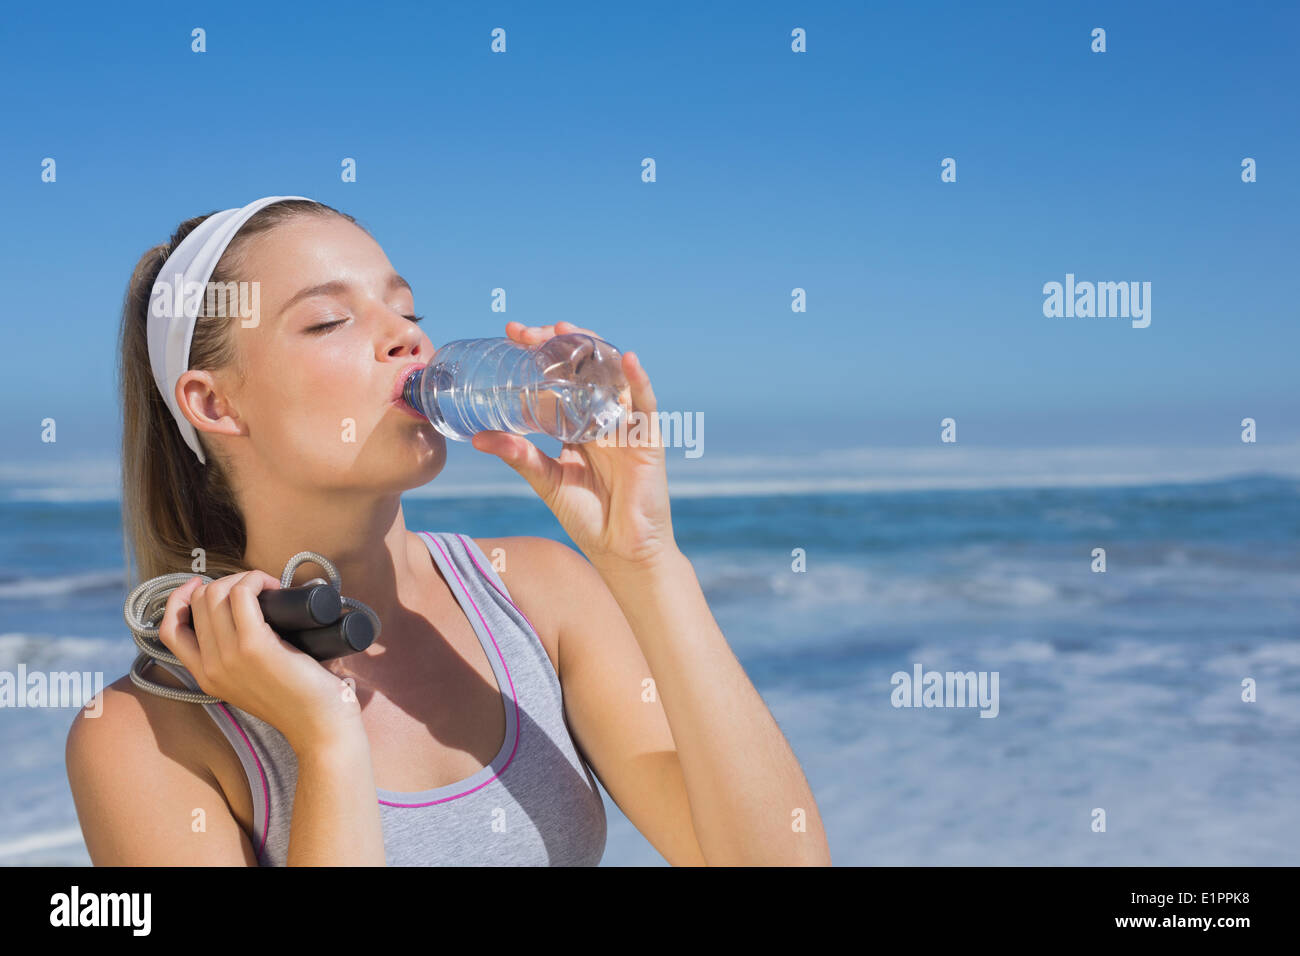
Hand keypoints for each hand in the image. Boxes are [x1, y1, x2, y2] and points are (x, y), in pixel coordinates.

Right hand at [157, 571, 362, 748]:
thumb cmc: (300, 701)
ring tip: (267, 586)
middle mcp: (210, 667)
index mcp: (205, 677)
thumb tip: (250, 619)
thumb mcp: (254, 682)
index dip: (180, 599)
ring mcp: (229, 656)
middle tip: (256, 586)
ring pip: (216, 594)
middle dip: (225, 582)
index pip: (170, 630)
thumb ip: (240, 660)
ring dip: (242, 578)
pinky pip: (242, 594)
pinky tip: (272, 585)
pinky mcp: (255, 646)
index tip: (202, 584)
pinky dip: (255, 580)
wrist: (320, 727)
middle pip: (197, 603)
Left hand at [471, 320, 676, 571]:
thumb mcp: (547, 480)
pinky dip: (639, 380)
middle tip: (528, 333)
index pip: (558, 379)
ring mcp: (627, 425)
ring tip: (568, 331)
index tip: (511, 336)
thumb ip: (519, 456)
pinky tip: (627, 359)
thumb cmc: (589, 517)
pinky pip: (646, 404)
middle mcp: (603, 417)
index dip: (538, 356)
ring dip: (594, 349)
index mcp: (578, 424)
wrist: (623, 551)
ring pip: (612, 376)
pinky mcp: (649, 439)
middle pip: (584, 368)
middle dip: (558, 345)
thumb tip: (478, 437)